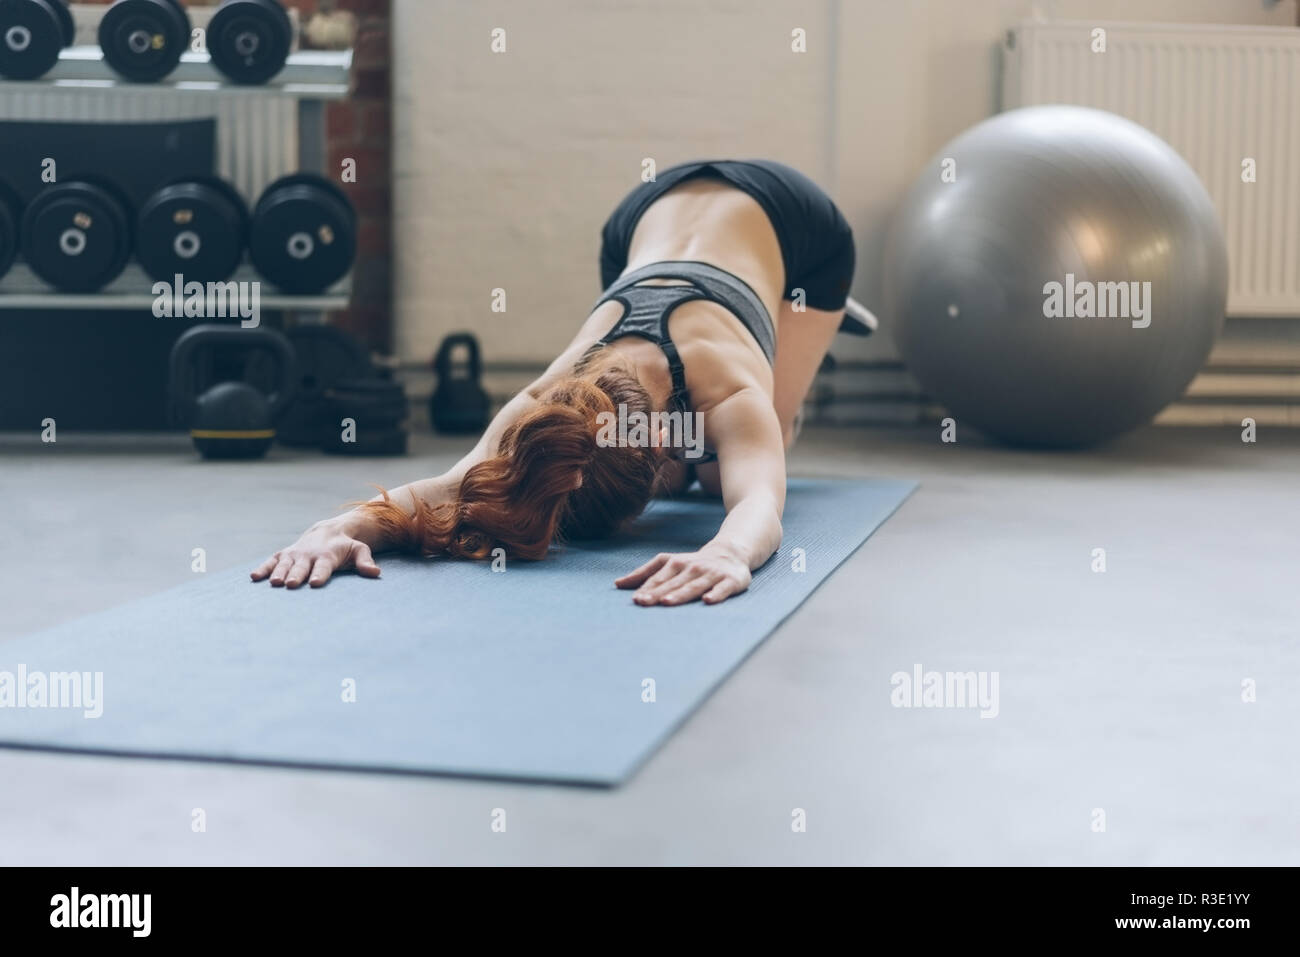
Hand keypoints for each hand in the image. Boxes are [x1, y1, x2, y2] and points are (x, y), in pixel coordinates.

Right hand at [251, 518, 381, 588]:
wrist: (328, 531)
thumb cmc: (346, 547)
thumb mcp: (359, 550)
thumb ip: (365, 562)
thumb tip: (376, 573)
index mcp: (327, 556)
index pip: (323, 567)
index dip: (319, 574)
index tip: (314, 583)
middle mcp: (308, 555)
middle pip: (301, 567)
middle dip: (296, 575)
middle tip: (289, 584)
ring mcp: (294, 555)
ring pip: (285, 564)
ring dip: (278, 572)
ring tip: (274, 582)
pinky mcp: (283, 555)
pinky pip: (271, 561)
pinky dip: (263, 568)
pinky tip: (254, 578)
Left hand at [615, 545, 750, 605]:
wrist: (730, 553)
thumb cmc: (692, 563)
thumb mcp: (667, 562)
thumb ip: (644, 573)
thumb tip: (617, 584)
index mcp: (676, 563)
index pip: (659, 578)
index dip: (648, 588)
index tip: (636, 599)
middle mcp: (692, 568)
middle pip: (674, 583)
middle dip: (659, 593)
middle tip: (644, 603)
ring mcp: (711, 574)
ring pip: (694, 585)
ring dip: (681, 594)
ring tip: (668, 602)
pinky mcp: (730, 581)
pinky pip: (723, 589)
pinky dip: (716, 594)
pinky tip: (708, 601)